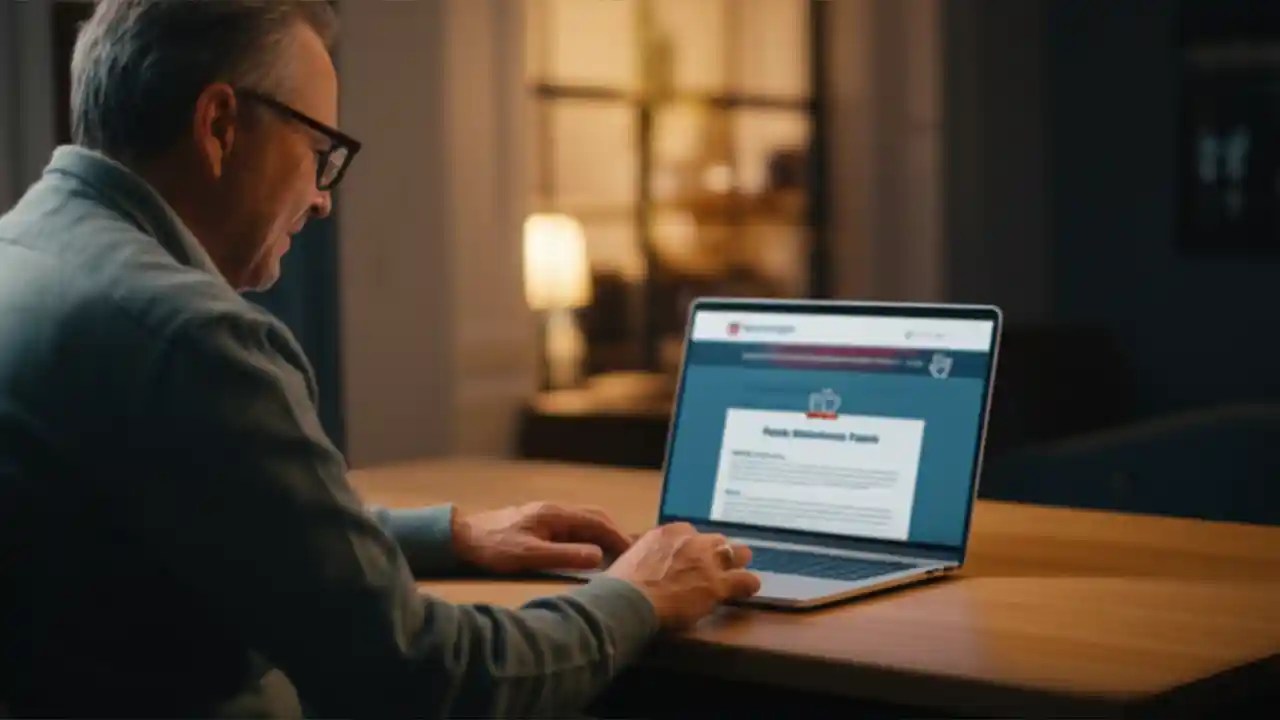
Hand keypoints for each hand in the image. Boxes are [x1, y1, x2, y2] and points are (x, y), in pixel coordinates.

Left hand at [452, 502, 632, 573]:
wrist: (462, 538)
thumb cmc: (494, 547)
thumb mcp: (530, 556)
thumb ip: (565, 556)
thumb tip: (598, 556)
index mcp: (555, 514)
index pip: (598, 522)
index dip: (618, 537)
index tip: (634, 553)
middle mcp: (554, 510)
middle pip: (595, 517)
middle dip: (615, 534)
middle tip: (630, 554)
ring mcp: (546, 515)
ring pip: (583, 521)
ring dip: (601, 536)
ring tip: (613, 555)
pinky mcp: (539, 523)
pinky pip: (572, 527)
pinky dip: (586, 538)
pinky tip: (586, 553)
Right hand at [606, 522, 760, 629]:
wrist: (629, 600)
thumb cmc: (622, 583)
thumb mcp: (632, 556)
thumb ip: (647, 553)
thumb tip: (645, 560)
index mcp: (669, 532)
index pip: (690, 533)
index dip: (692, 548)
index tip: (688, 560)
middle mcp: (692, 540)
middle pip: (716, 541)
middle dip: (716, 553)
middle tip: (712, 569)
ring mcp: (708, 561)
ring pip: (737, 553)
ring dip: (736, 564)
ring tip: (735, 576)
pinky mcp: (718, 584)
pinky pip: (746, 580)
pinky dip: (747, 585)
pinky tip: (745, 591)